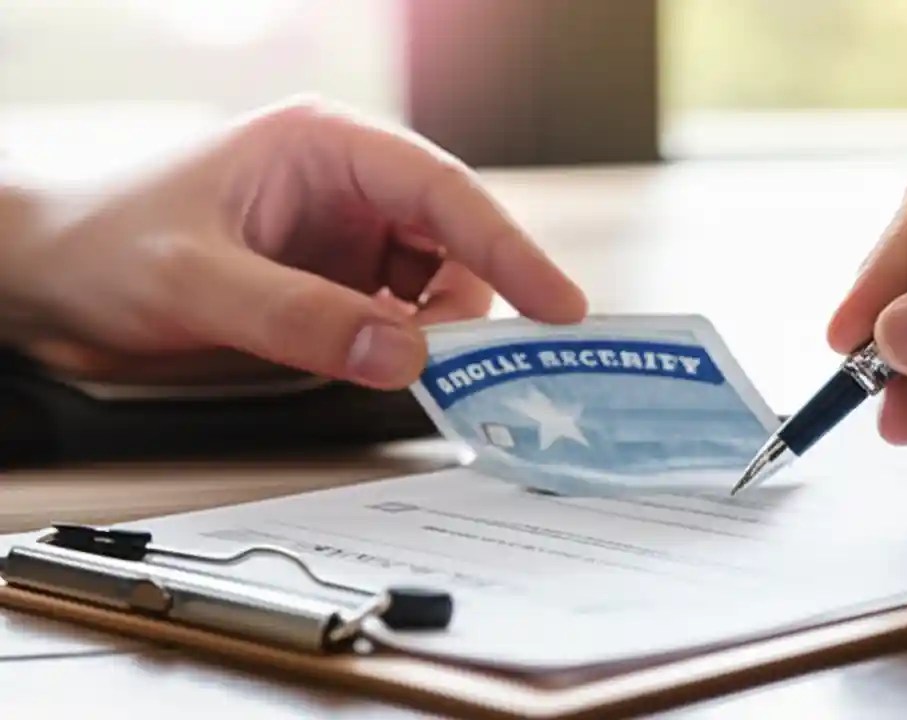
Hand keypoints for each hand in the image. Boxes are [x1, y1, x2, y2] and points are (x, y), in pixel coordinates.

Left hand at [0, 99, 585, 387]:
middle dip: (473, 302)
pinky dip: (410, 346)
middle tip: (478, 368)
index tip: (558, 305)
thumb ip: (297, 316)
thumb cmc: (105, 243)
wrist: (50, 276)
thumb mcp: (193, 279)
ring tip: (401, 366)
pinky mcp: (336, 282)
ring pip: (438, 284)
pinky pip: (402, 315)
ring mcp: (345, 236)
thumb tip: (407, 354)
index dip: (510, 247)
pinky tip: (383, 364)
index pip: (444, 190)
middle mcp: (348, 185)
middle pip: (456, 240)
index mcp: (326, 146)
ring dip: (439, 331)